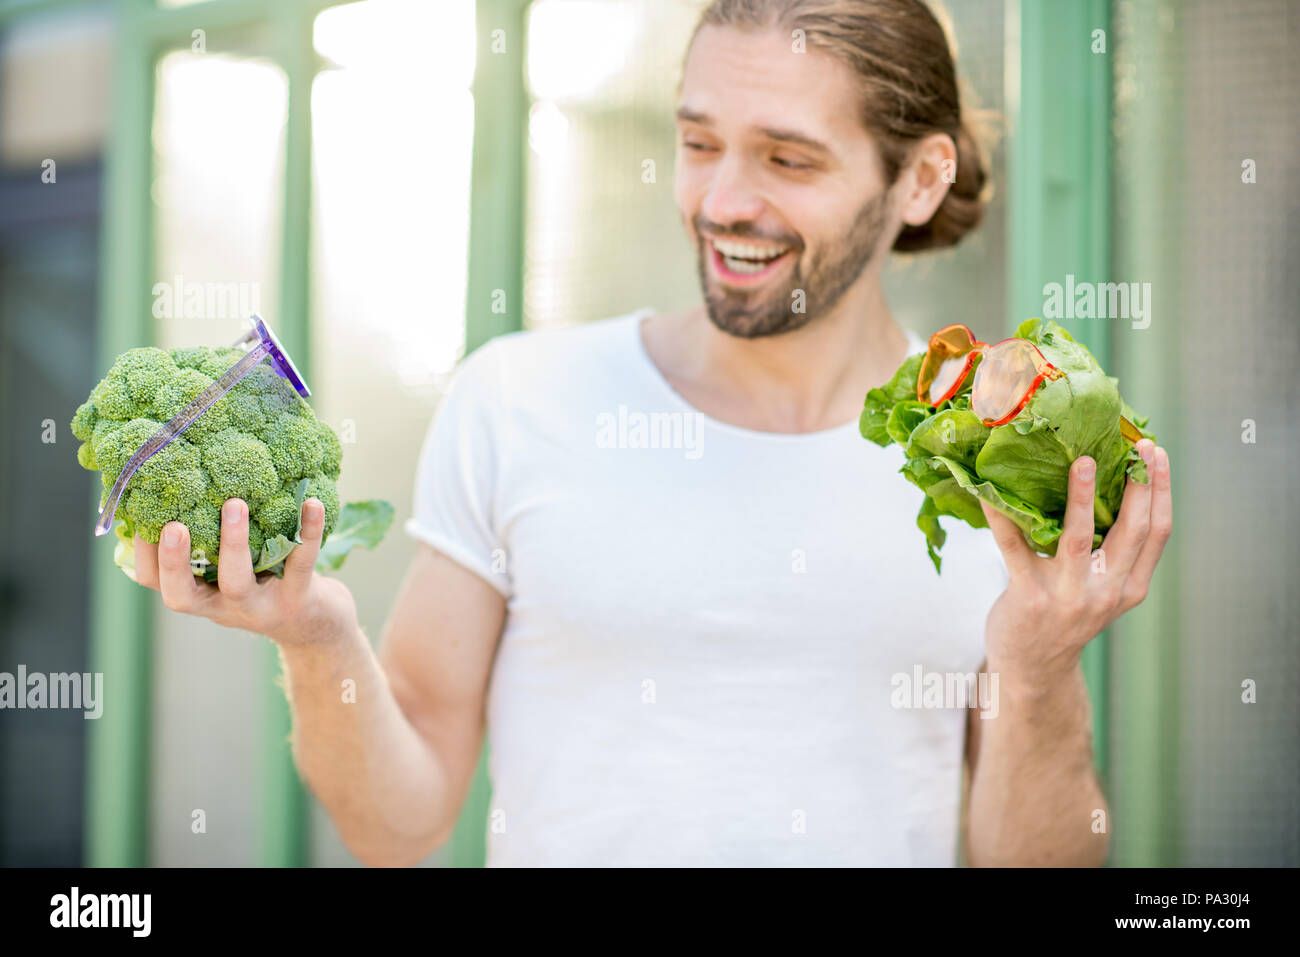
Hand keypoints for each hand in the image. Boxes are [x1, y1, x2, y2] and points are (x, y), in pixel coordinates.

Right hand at [132, 497, 358, 646]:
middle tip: (172, 526)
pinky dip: (307, 532)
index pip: (156, 583)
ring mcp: (260, 607)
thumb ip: (207, 542)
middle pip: (183, 596)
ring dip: (234, 542)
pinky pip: (302, 563)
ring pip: (238, 582)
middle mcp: (224, 607)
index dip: (144, 554)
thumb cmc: (264, 584)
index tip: (139, 516)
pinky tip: (311, 503)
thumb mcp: (228, 570)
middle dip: (174, 562)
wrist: (315, 624)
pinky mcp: (298, 599)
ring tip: (234, 502)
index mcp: (200, 595)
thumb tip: (178, 485)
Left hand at [979, 438, 1171, 694]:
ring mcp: (1068, 596)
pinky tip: (990, 490)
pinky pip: (1015, 548)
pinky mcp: (1029, 596)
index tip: (1159, 453)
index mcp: (1129, 587)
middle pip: (1132, 531)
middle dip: (1140, 485)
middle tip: (1139, 445)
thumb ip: (1109, 554)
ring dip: (1083, 497)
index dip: (1162, 490)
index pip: (1157, 533)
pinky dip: (1001, 517)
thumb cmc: (1065, 616)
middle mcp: (1105, 593)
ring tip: (1083, 462)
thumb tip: (1103, 483)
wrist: (1032, 669)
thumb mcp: (1101, 591)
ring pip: (1080, 538)